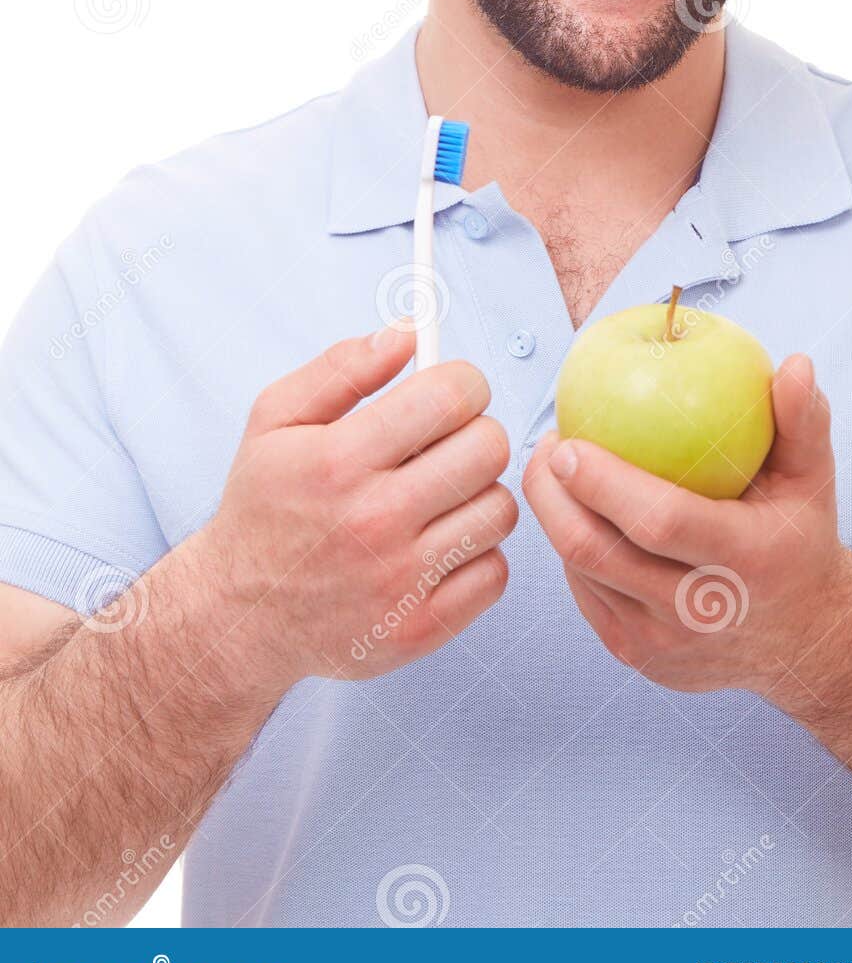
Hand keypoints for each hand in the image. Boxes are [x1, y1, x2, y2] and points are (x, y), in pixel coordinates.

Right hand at [198, 326, 516, 684]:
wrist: (238, 616)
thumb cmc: (264, 506)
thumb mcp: (275, 420)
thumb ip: (342, 367)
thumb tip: (410, 333)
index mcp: (339, 460)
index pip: (451, 396)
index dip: (461, 382)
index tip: (448, 394)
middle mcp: (374, 521)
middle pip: (488, 448)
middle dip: (475, 433)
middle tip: (447, 444)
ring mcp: (401, 581)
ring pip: (500, 509)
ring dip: (478, 496)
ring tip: (439, 497)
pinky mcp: (421, 629)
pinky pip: (496, 572)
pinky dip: (476, 556)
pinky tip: (438, 546)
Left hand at [523, 354, 851, 695]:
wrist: (807, 641)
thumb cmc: (801, 540)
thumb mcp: (813, 478)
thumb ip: (803, 419)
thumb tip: (793, 363)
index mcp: (745, 560)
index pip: (658, 521)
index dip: (601, 483)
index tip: (568, 442)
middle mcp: (700, 612)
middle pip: (597, 551)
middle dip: (552, 496)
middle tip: (548, 447)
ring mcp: (664, 643)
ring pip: (582, 573)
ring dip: (555, 518)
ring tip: (555, 471)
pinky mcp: (638, 658)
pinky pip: (585, 595)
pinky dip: (573, 550)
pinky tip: (577, 512)